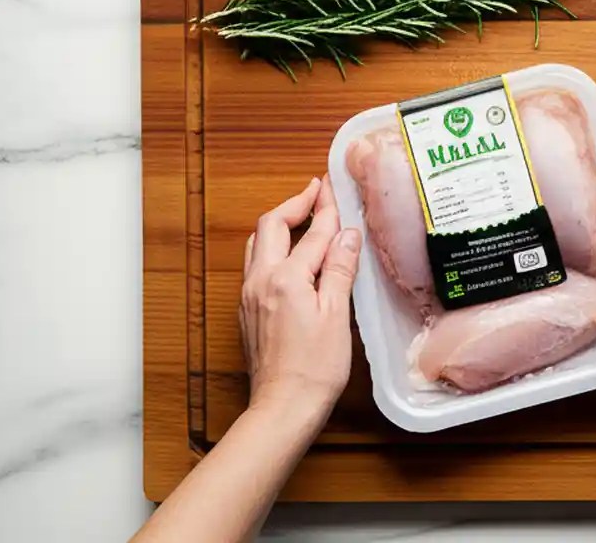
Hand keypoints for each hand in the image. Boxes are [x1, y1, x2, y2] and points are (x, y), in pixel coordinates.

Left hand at [241, 176, 360, 417]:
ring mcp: (249, 296)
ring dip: (279, 225)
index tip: (334, 188)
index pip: (311, 233)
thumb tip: (347, 234)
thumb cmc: (315, 367)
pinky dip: (273, 249)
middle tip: (316, 192)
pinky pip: (257, 265)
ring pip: (258, 244)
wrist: (284, 406)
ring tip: (302, 217)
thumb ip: (339, 269)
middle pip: (271, 227)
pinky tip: (292, 256)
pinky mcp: (248, 311)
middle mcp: (260, 281)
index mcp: (285, 278)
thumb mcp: (337, 314)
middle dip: (294, 205)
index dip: (326, 209)